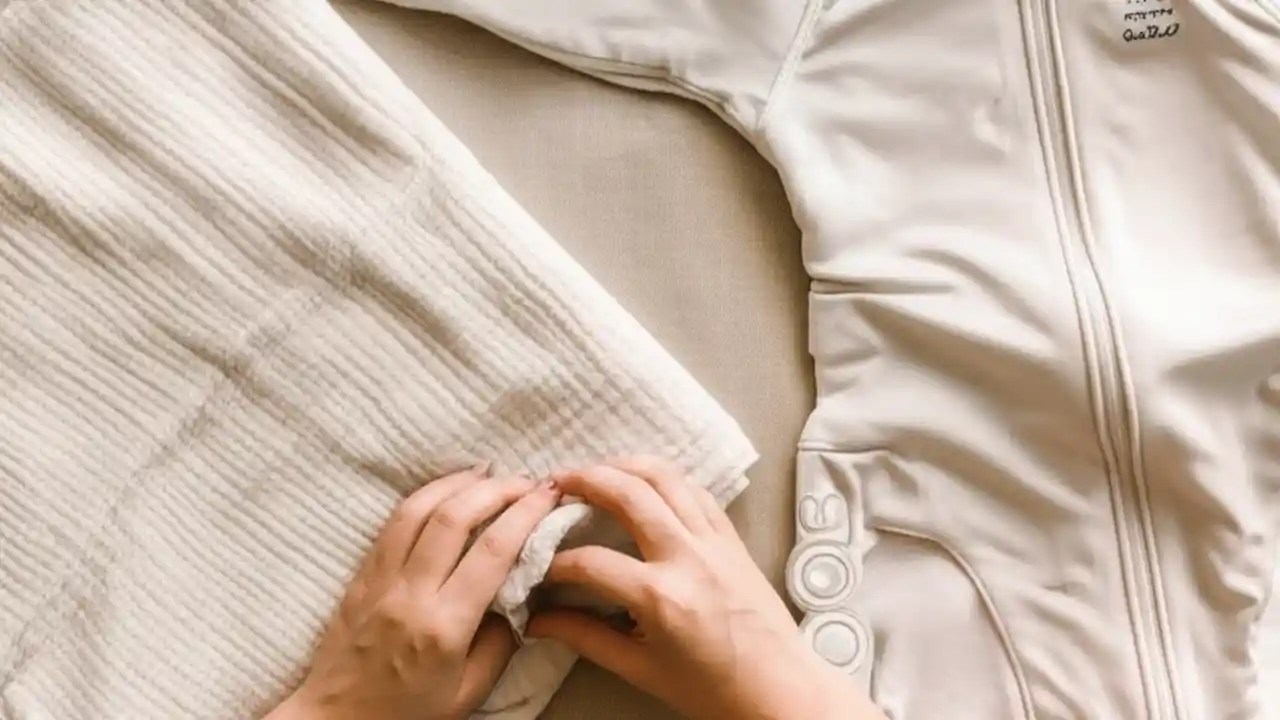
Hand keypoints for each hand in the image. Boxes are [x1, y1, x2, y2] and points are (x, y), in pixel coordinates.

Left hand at [268, 465, 560, 719]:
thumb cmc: (406, 716)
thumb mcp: (468, 693)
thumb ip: (499, 643)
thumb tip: (519, 596)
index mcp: (443, 627)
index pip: (492, 551)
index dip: (525, 514)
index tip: (549, 496)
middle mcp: (410, 595)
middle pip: (455, 516)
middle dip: (497, 488)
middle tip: (528, 481)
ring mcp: (380, 581)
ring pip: (417, 509)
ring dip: (457, 482)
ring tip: (488, 473)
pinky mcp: (361, 577)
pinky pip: (392, 524)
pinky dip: (423, 497)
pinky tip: (445, 491)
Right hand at [527, 458, 883, 719]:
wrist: (780, 690)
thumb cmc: (711, 690)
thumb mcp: (640, 668)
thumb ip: (585, 637)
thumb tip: (537, 619)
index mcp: (661, 598)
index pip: (590, 562)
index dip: (554, 562)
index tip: (538, 566)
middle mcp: (688, 558)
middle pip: (629, 493)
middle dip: (585, 479)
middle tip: (555, 482)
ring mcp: (715, 542)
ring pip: (666, 477)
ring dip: (625, 465)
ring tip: (595, 470)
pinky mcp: (732, 538)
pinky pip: (696, 491)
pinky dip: (665, 478)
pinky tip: (644, 483)